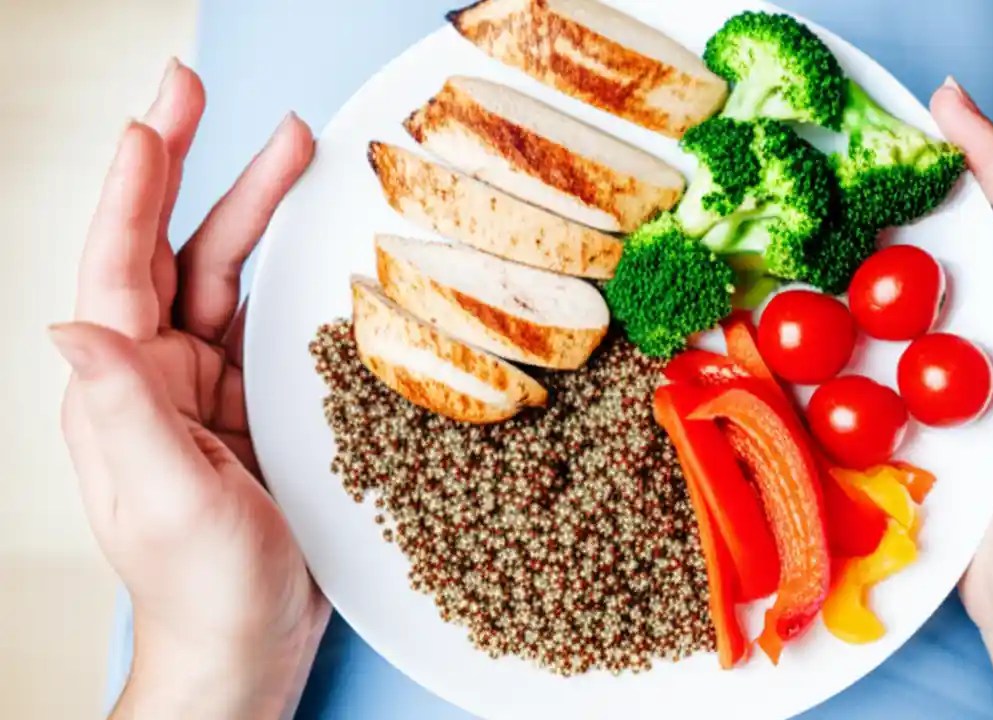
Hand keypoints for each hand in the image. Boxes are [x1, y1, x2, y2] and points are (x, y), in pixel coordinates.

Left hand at [53, 60, 328, 719]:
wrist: (245, 644)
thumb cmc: (202, 588)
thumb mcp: (163, 500)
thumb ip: (120, 411)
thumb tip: (70, 326)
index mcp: (122, 388)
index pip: (119, 266)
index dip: (135, 187)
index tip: (156, 119)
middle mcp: (157, 376)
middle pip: (176, 250)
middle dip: (191, 169)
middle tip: (205, 94)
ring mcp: (208, 389)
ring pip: (230, 277)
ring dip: (257, 212)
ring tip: (295, 154)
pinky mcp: (254, 406)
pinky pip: (271, 322)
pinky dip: (292, 274)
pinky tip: (319, 247)